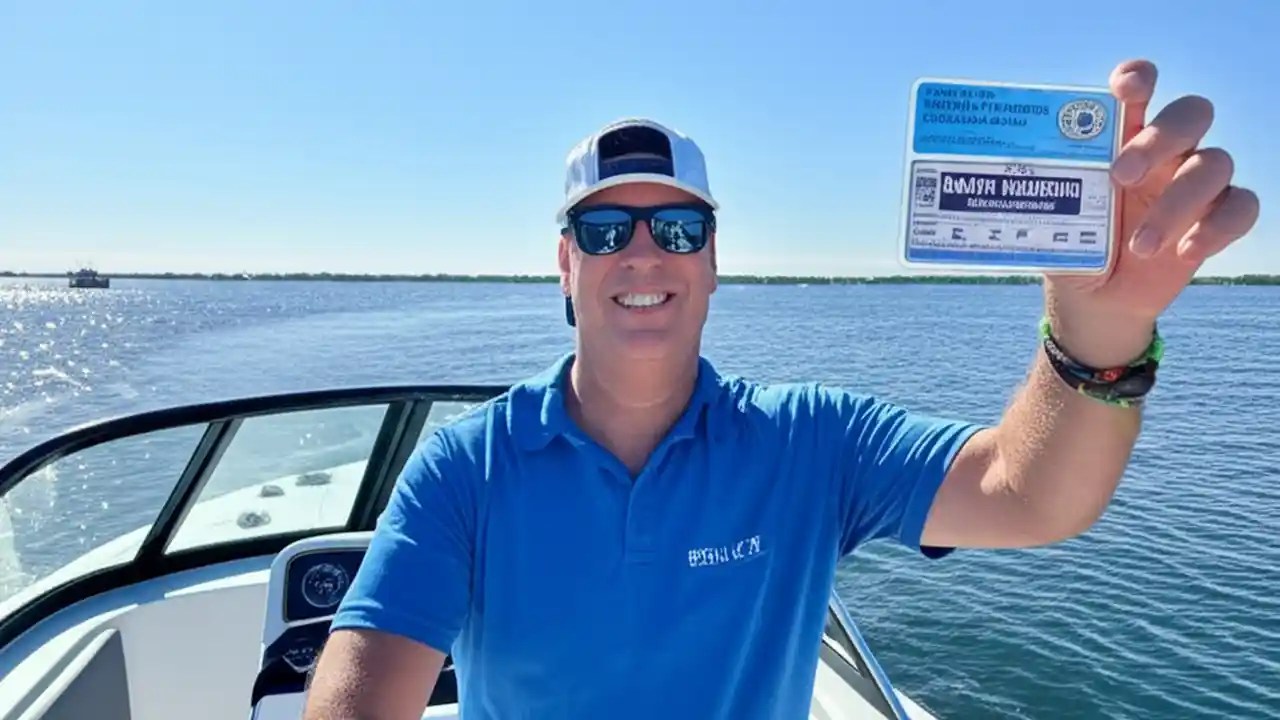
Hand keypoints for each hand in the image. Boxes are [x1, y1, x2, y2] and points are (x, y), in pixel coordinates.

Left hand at [1043, 59, 1260, 364]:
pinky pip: (1241, 207)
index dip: (1138, 78)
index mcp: (1123, 137)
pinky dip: (1216, 229)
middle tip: (1120, 176)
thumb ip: (1042, 195)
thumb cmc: (1073, 245)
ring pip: (1215, 164)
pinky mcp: (1217, 217)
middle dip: (1160, 138)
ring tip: (1139, 245)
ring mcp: (1196, 183)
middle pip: (1190, 114)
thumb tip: (1005, 178)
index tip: (1125, 90)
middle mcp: (1166, 151)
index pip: (1140, 87)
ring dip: (1176, 203)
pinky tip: (1183, 252)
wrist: (1093, 297)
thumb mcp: (1051, 220)